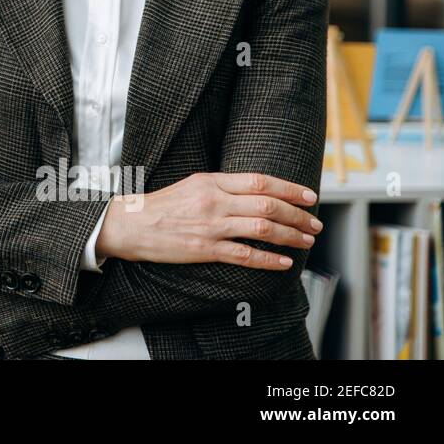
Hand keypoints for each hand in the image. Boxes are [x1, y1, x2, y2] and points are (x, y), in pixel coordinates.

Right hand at [97, 172, 322, 269]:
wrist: (129, 224)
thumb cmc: (160, 205)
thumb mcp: (191, 185)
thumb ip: (221, 186)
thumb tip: (255, 191)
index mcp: (210, 181)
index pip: (260, 181)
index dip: (289, 189)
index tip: (309, 196)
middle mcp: (213, 201)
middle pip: (267, 206)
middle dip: (298, 215)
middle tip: (315, 223)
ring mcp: (210, 226)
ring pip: (262, 230)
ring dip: (290, 236)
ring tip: (306, 241)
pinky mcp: (204, 249)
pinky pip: (244, 255)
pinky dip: (268, 260)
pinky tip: (283, 262)